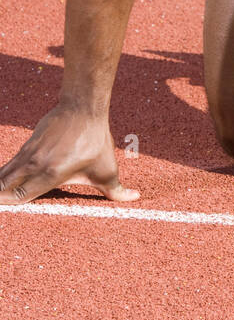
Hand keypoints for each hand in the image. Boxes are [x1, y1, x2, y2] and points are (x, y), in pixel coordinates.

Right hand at [0, 106, 138, 204]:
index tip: (3, 211)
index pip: (21, 197)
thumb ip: (117, 191)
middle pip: (6, 186)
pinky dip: (4, 173)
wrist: (83, 108)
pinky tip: (3, 179)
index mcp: (51, 175)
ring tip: (0, 195)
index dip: (8, 205)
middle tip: (0, 205)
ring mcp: (29, 153)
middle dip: (0, 198)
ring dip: (0, 185)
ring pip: (5, 173)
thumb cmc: (96, 140)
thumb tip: (134, 198)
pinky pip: (11, 162)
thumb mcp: (107, 169)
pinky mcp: (28, 143)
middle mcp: (35, 165)